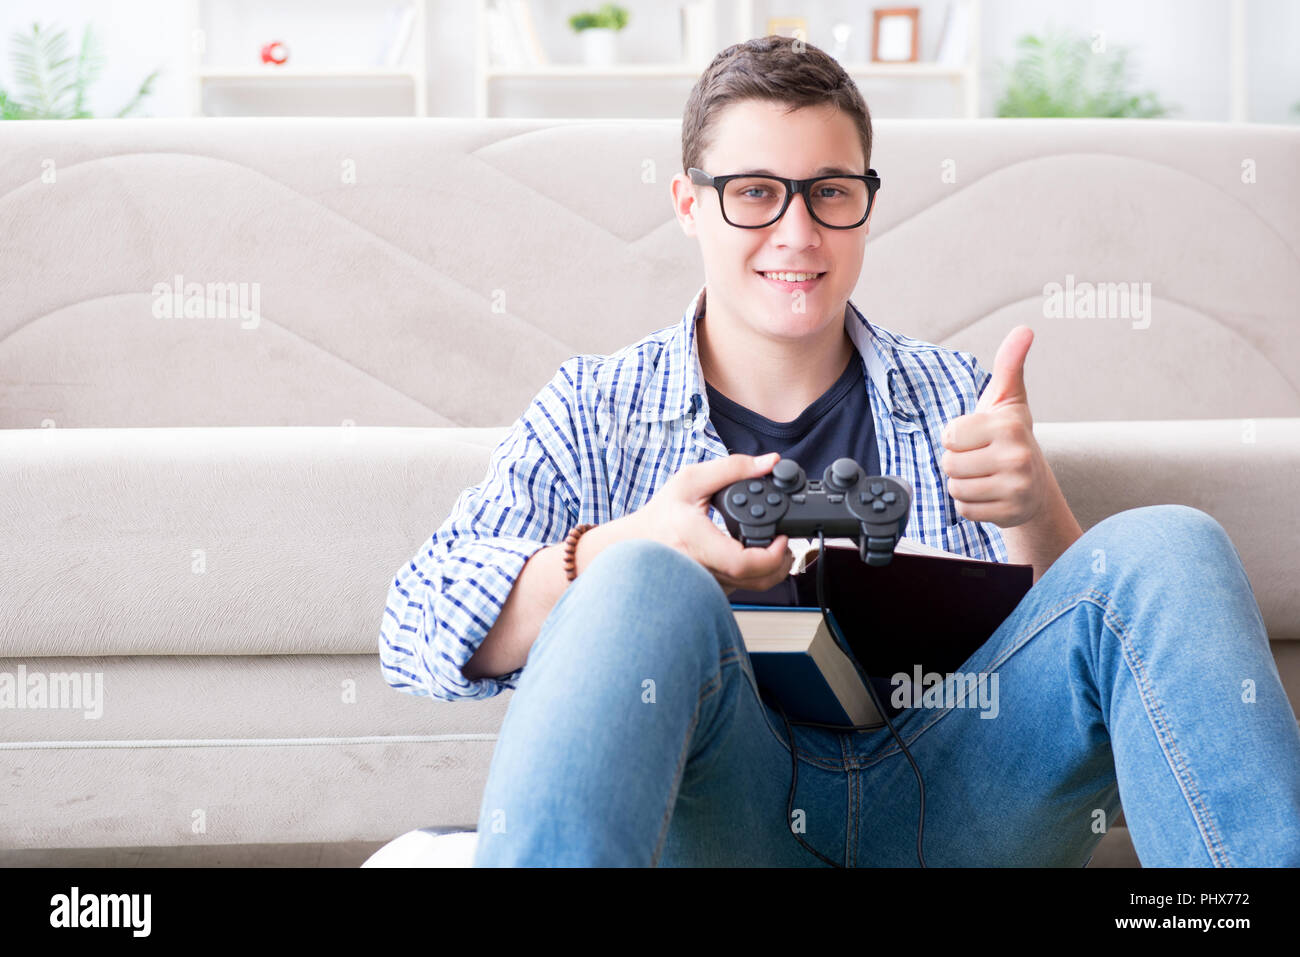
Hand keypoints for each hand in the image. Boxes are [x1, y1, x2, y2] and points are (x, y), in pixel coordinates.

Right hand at [632, 451, 794, 595]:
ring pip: (751, 589)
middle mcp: (702, 567)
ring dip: (771, 571)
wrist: (636, 543)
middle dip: (780, 563)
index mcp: (697, 540)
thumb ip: (732, 468)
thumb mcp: (691, 481)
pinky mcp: (710, 590)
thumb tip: (768, 462)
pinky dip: (754, 576)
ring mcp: (706, 583)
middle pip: (756, 581)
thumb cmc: (660, 516)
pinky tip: (754, 558)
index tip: (781, 538)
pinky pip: (741, 589)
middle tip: (785, 543)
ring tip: (773, 548)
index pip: (742, 562)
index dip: (771, 555)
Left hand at [938, 325, 1048, 528]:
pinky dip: (971, 505)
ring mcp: (1016, 487)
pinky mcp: (1011, 512)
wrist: (1034, 481)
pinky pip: (965, 510)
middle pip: (950, 464)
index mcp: (1009, 425)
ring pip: (955, 489)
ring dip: (963, 484)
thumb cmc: (1010, 436)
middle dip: (958, 462)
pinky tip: (989, 494)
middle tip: (980, 458)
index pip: (949, 435)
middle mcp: (1016, 456)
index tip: (976, 437)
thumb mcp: (1008, 398)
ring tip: (984, 475)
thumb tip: (1024, 330)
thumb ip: (1010, 363)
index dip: (956, 437)